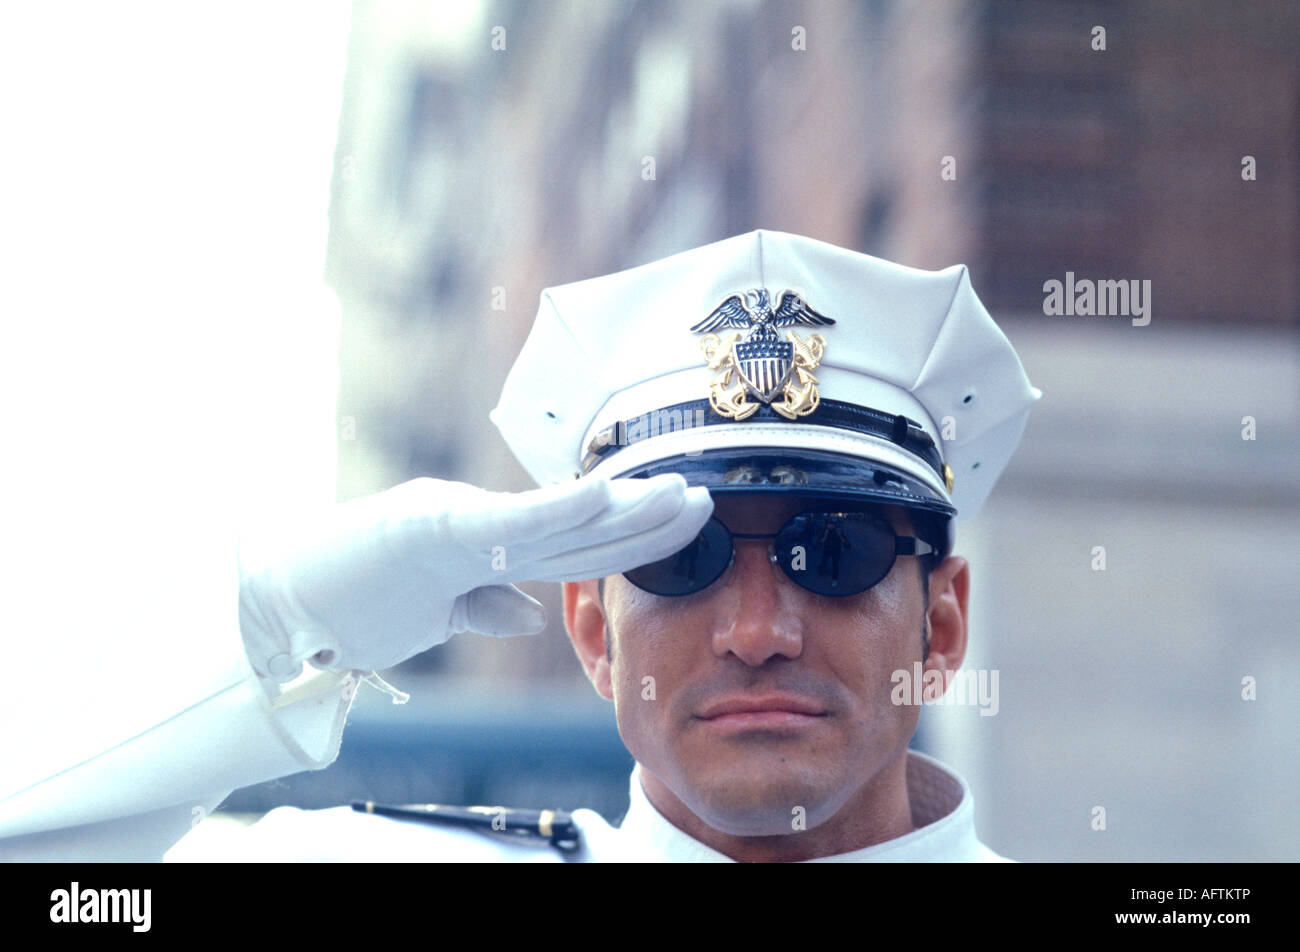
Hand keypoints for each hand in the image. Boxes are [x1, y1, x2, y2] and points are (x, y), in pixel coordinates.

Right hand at [238, 474, 712, 675]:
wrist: (278, 602)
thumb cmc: (351, 602)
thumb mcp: (431, 611)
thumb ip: (481, 602)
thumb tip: (526, 612)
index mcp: (484, 545)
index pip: (573, 544)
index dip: (632, 535)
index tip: (684, 525)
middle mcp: (480, 524)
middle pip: (581, 526)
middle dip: (648, 516)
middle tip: (708, 497)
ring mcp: (458, 523)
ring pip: (560, 518)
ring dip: (627, 508)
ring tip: (682, 495)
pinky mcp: (431, 529)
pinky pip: (509, 522)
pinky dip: (560, 508)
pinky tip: (606, 494)